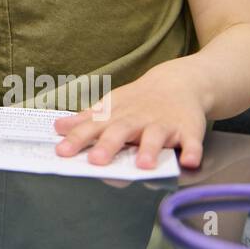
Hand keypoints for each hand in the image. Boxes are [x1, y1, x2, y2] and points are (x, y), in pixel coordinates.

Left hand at [51, 62, 206, 169]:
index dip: (77, 139)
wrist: (179, 82)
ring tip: (143, 165)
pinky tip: (189, 162)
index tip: (62, 151)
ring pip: (156, 137)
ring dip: (150, 150)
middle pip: (121, 131)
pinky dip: (192, 151)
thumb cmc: (138, 102)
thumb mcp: (110, 107)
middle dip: (108, 145)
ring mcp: (163, 125)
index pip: (93, 128)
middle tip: (96, 161)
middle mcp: (138, 120)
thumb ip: (86, 121)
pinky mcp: (188, 130)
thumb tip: (57, 128)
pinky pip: (192, 142)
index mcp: (116, 117)